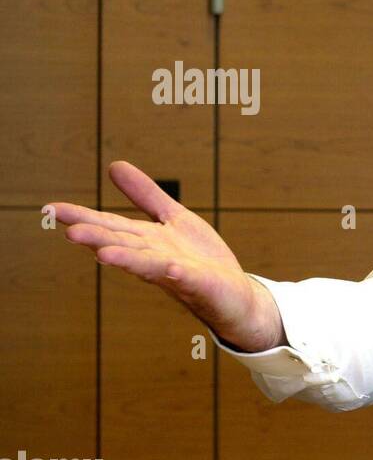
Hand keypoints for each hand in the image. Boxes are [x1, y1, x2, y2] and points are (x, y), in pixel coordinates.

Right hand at [48, 160, 286, 351]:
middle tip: (70, 232)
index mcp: (146, 240)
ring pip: (148, 265)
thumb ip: (145, 195)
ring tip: (104, 254)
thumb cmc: (200, 259)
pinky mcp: (202, 285)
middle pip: (123, 245)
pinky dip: (179, 273)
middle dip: (98, 239)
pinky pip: (189, 278)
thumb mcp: (173, 218)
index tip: (50, 209)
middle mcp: (155, 258)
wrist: (236, 294)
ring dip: (127, 259)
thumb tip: (114, 165)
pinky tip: (172, 267)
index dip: (82, 217)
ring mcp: (177, 273)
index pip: (110, 226)